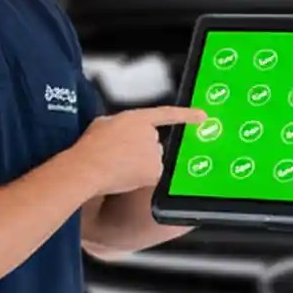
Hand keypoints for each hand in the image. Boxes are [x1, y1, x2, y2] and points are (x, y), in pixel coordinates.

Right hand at [72, 106, 205, 195]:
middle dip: (141, 150)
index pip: (168, 114)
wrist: (89, 167)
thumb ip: (122, 124)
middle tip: (119, 155)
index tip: (203, 116)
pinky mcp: (155, 172)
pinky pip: (151, 175)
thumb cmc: (91, 146)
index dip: (187, 115)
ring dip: (140, 164)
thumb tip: (125, 131)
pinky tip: (124, 176)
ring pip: (152, 160)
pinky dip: (140, 177)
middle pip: (153, 144)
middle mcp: (151, 135)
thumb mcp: (104, 123)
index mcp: (139, 118)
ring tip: (118, 166)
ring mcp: (155, 154)